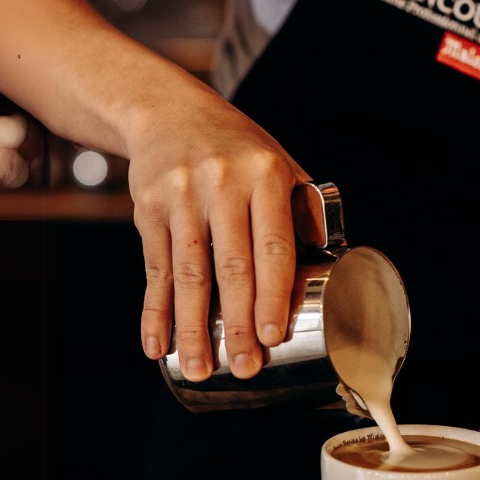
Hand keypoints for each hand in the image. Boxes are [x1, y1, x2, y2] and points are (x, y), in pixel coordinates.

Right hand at [124, 77, 310, 379]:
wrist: (166, 110)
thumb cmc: (236, 148)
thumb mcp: (278, 163)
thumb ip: (302, 211)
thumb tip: (331, 262)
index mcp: (264, 176)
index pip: (273, 246)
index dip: (272, 294)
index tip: (272, 335)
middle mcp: (221, 185)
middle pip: (230, 267)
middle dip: (236, 324)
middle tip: (244, 368)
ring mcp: (181, 197)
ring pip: (187, 275)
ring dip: (191, 329)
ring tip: (199, 370)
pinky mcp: (148, 209)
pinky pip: (154, 269)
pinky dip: (154, 312)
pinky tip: (157, 345)